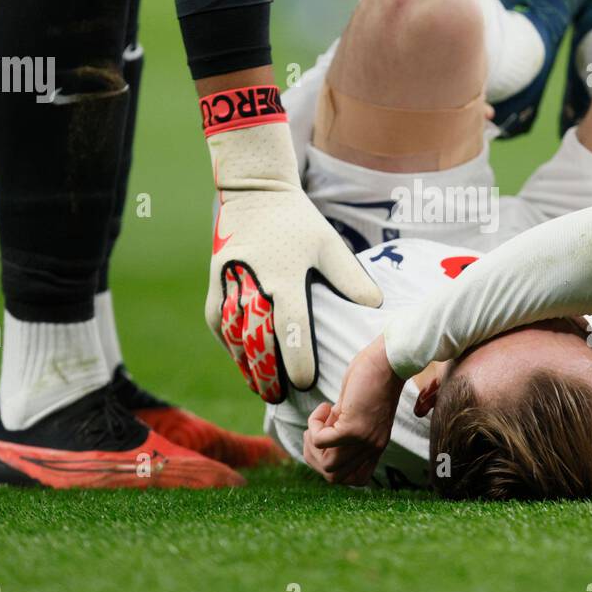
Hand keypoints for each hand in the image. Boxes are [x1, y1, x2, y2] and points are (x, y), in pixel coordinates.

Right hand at [208, 185, 382, 401]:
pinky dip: (231, 347)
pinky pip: (220, 326)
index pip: (291, 329)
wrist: (254, 194)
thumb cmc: (298, 222)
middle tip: (279, 397)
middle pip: (258, 342)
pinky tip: (244, 365)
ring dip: (247, 366)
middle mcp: (254, 287)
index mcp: (286, 278)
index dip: (297, 360)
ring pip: (235, 338)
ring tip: (263, 389)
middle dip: (268, 374)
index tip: (305, 382)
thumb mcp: (329, 244)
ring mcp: (230, 288)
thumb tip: (375, 307)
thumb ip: (351, 278)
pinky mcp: (216, 288)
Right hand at [306, 335, 405, 484]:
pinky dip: (313, 426)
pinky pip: (321, 441)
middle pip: (334, 478)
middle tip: (315, 431)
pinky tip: (323, 407)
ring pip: (327, 467)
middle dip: (315, 458)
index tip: (330, 440)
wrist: (388, 360)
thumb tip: (321, 438)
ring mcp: (363, 440)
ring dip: (312, 445)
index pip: (354, 480)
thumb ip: (344, 427)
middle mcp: (372, 448)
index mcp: (375, 446)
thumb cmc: (372, 377)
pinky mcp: (353, 428)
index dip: (333, 465)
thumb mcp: (358, 411)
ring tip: (317, 421)